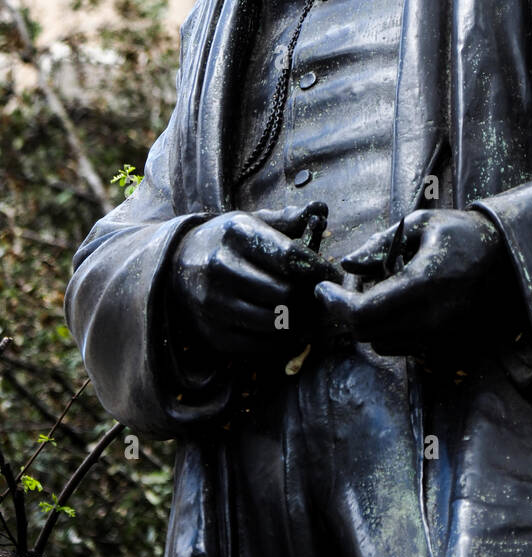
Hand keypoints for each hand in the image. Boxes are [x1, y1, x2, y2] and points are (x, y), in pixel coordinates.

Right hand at [171, 202, 340, 355]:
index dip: (317, 268)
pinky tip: (285, 329)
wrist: (176, 264)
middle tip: (319, 299)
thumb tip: (320, 210)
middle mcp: (221, 267)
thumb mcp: (251, 221)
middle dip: (308, 298)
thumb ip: (287, 219)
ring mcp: (214, 303)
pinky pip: (259, 345)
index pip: (289, 255)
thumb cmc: (226, 242)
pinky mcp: (212, 333)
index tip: (331, 275)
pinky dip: (279, 341)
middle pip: (285, 293)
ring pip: (274, 322)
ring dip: (297, 322)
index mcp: (236, 233)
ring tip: (306, 314)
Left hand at [314, 209, 514, 358]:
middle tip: (345, 286)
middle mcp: (431, 319)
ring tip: (377, 289)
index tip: (323, 287)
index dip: (335, 303)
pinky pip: (405, 346)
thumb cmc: (465, 235)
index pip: (362, 311)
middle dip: (347, 311)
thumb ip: (380, 245)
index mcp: (423, 285)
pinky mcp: (448, 346)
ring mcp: (441, 337)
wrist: (512, 261)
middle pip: (367, 333)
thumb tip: (348, 263)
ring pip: (383, 343)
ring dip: (369, 321)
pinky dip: (390, 328)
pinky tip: (398, 302)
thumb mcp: (421, 225)